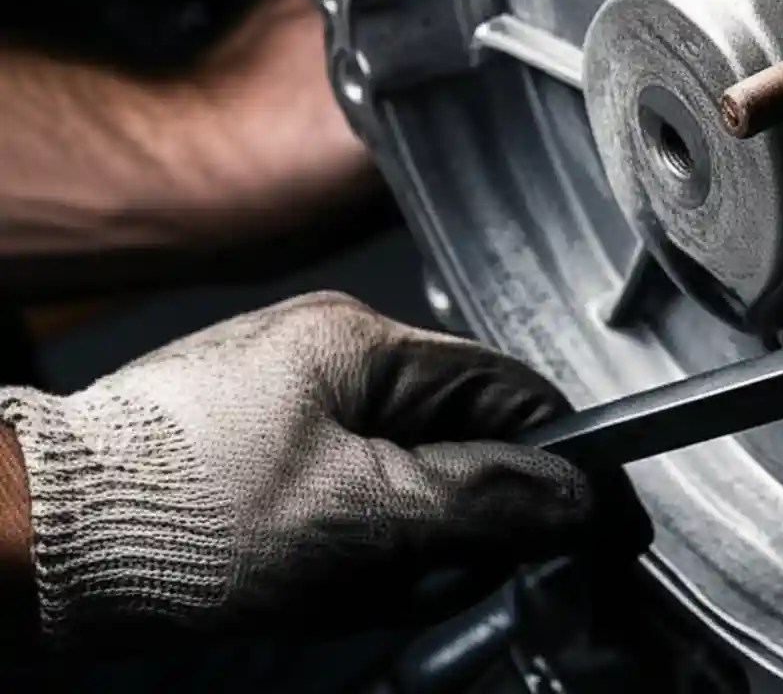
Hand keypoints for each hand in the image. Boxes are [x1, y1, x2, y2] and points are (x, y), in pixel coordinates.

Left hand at [0, 292, 649, 644]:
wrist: (42, 547)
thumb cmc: (189, 518)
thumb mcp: (367, 515)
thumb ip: (486, 499)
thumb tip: (575, 494)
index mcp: (361, 341)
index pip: (505, 385)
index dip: (555, 452)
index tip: (584, 516)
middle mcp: (327, 353)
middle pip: (454, 433)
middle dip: (459, 516)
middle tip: (434, 576)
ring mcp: (288, 399)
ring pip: (400, 475)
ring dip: (401, 543)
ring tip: (353, 585)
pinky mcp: (257, 447)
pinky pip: (345, 495)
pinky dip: (352, 548)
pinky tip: (317, 580)